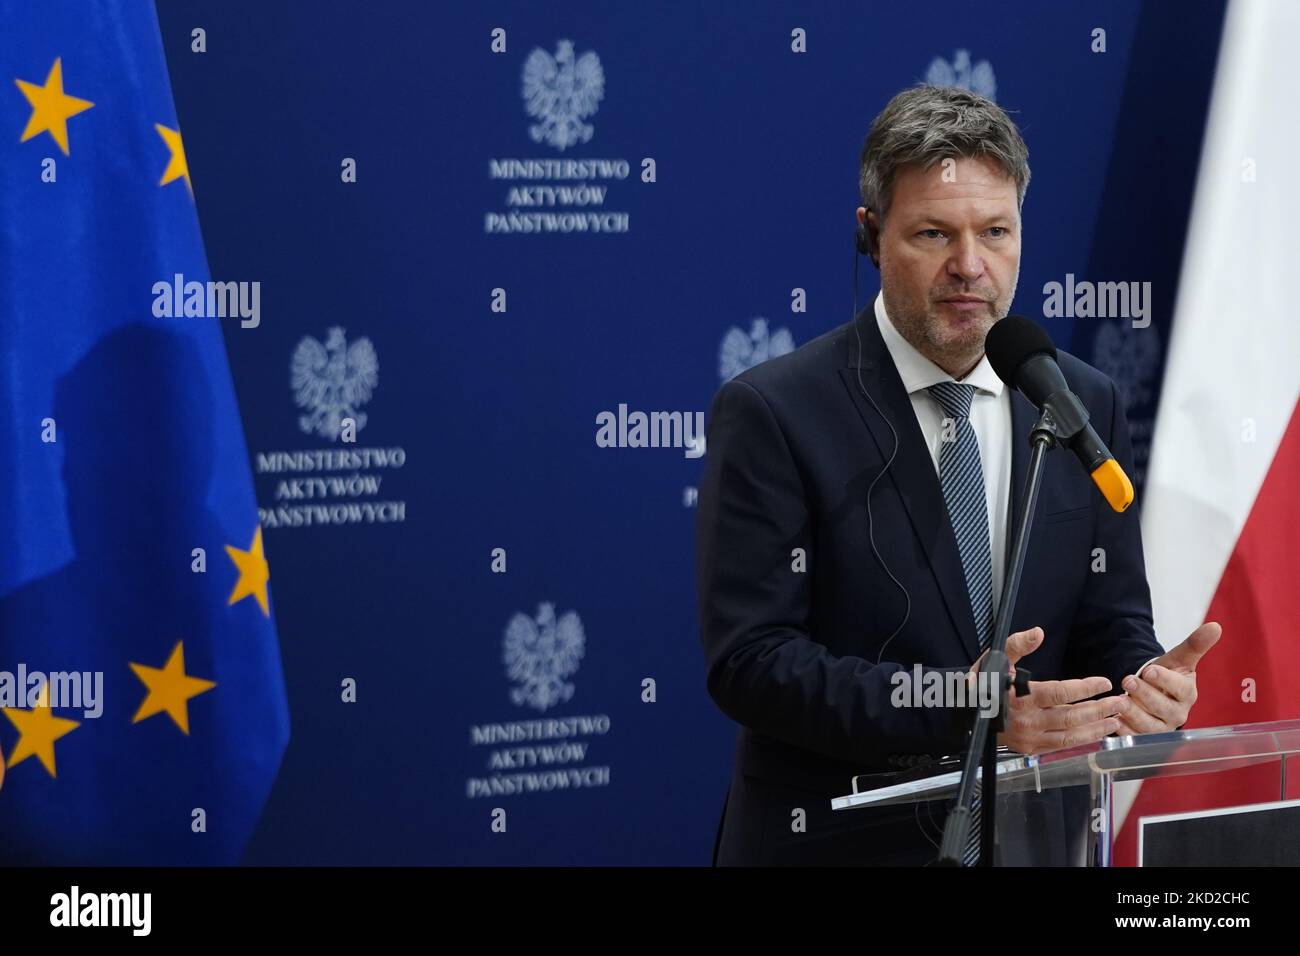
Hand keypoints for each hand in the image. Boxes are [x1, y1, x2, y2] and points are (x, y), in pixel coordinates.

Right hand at [968, 627, 1129, 754]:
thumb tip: (1038, 633)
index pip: (1060, 692)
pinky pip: (1061, 747)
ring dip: (1096, 728)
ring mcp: (1030, 738)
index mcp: (1020, 697)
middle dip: (1099, 709)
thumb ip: (1017, 645)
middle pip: (1072, 716)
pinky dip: (1081, 741)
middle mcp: (1027, 720)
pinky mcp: (1030, 749)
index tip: (1103, 682)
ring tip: (1115, 720)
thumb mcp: (994, 660)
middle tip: (1120, 702)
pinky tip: (1095, 733)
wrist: (965, 715)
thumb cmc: (981, 686)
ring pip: (1070, 736)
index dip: (1085, 688)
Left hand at [1115, 622, 1220, 735]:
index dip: (1165, 680)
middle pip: (1163, 708)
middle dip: (1145, 695)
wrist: (1151, 691)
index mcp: (1187, 693)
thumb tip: (1216, 626)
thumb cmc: (1166, 674)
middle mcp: (1177, 713)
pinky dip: (1124, 731)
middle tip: (1128, 681)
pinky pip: (1134, 737)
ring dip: (1133, 714)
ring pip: (1148, 726)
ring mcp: (1161, 728)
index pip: (1180, 688)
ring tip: (1118, 701)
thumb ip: (1194, 644)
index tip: (1150, 670)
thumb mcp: (1178, 658)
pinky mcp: (1144, 737)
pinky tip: (1113, 721)